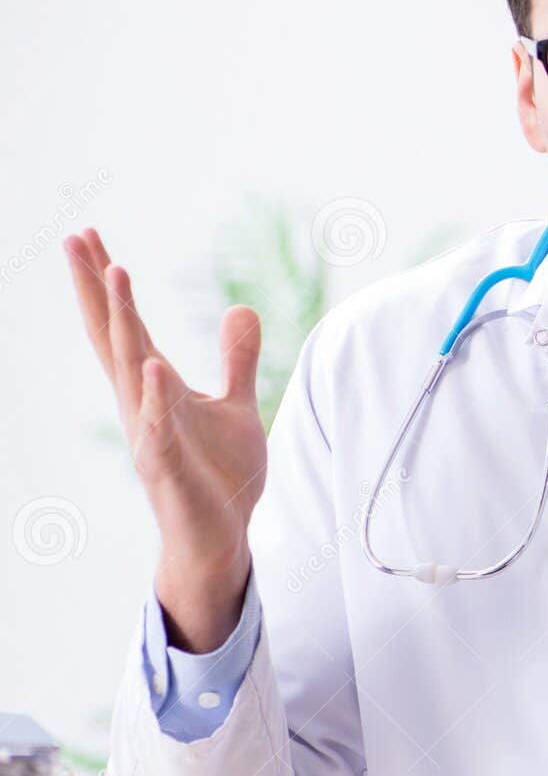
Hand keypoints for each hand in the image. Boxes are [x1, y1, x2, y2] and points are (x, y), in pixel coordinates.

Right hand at [64, 228, 265, 652]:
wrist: (219, 538)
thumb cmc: (218, 475)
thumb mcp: (236, 406)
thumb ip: (236, 359)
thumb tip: (241, 308)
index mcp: (154, 388)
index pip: (126, 326)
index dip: (107, 283)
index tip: (90, 237)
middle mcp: (142, 405)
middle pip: (115, 335)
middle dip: (97, 287)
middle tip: (79, 237)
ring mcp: (151, 434)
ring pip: (132, 369)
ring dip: (123, 322)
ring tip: (114, 273)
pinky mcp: (170, 467)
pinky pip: (159, 427)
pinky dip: (157, 397)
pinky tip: (154, 365)